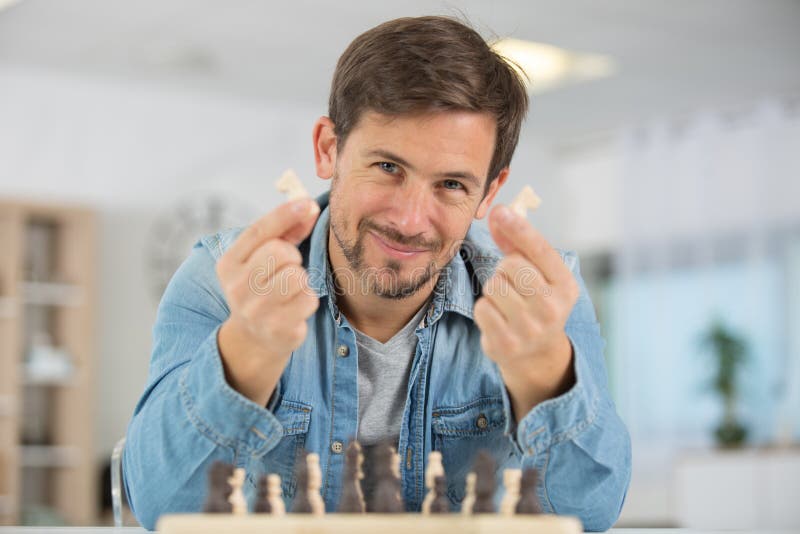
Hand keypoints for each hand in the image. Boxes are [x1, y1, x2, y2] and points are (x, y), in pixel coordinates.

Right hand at [215, 198, 319, 403]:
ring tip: (289, 290)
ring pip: (297, 276)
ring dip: (301, 280)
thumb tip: (309, 207)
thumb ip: (285, 231)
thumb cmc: (262, 286)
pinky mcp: (277, 328)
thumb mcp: (262, 257)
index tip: (308, 203)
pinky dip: (308, 300)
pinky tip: (293, 307)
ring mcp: (256, 310)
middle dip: (292, 257)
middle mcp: (237, 287)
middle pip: (281, 252)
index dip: (285, 214)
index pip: (258, 231)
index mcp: (229, 264)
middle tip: (286, 269)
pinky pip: (309, 299)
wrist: (254, 336)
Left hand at [473, 204, 578, 416]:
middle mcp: (552, 308)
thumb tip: (498, 212)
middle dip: (505, 269)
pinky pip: (481, 308)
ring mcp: (529, 329)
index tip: (501, 211)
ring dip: (494, 289)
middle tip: (515, 285)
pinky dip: (485, 310)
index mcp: (566, 286)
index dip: (519, 228)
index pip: (540, 250)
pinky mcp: (505, 343)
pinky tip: (499, 319)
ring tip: (507, 303)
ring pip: (493, 285)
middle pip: (510, 265)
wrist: (537, 354)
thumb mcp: (538, 275)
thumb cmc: (535, 302)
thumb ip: (519, 244)